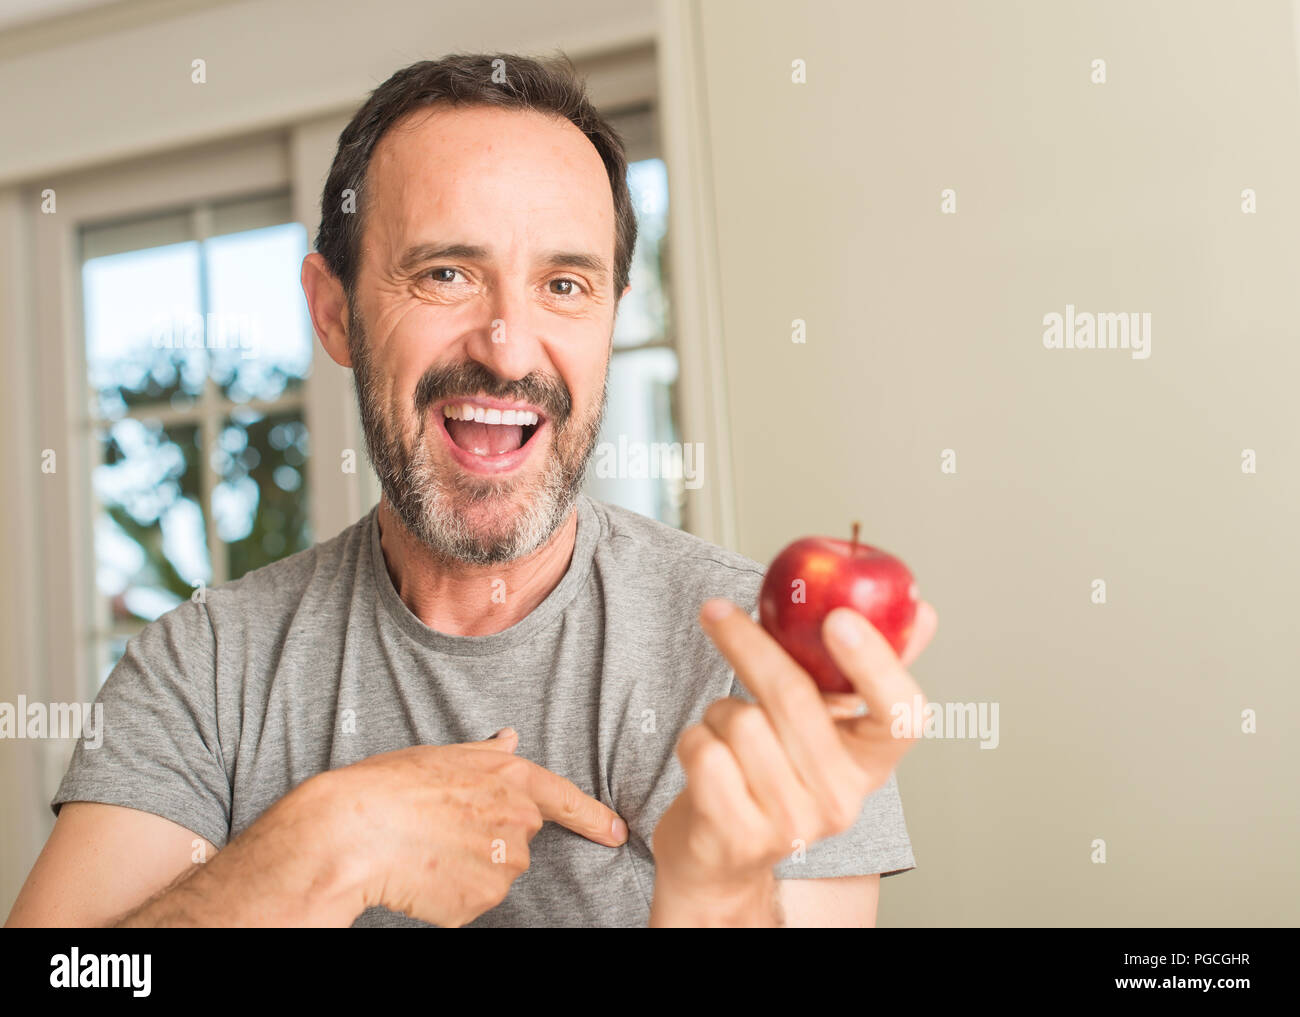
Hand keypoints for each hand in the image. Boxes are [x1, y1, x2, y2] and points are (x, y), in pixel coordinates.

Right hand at [321, 729, 627, 926]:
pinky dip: (450, 896)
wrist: (353, 830)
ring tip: (427, 849)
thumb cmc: (392, 786)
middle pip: (519, 840)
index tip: (618, 833)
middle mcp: (517, 821)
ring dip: (469, 869)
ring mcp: (502, 863)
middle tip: (442, 829)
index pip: (566, 798)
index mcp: (510, 778)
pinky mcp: (482, 900)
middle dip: (489, 839)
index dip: (594, 817)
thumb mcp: (444, 756)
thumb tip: (511, 738)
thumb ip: (486, 754)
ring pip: (496, 873)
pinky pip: (472, 902)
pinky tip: (422, 875)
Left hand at [650, 599, 936, 917]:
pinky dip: (694, 738)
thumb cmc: (775, 773)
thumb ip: (865, 668)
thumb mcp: (826, 726)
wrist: (721, 858)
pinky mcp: (737, 836)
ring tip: (726, 730)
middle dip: (747, 643)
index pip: (903, 715)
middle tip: (716, 610)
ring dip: (718, 710)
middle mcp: (841, 799)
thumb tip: (924, 611)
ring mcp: (791, 823)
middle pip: (796, 698)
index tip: (838, 617)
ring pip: (741, 719)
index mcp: (872, 762)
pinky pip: (705, 750)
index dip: (875, 664)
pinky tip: (707, 757)